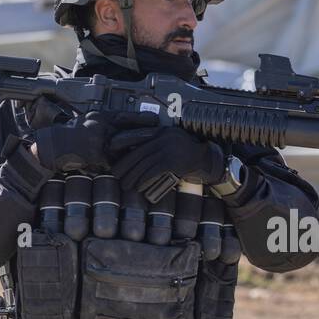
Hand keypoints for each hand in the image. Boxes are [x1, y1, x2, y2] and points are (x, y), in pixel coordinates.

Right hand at [31, 110, 158, 173]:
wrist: (55, 144)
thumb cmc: (72, 132)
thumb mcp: (89, 121)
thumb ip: (106, 123)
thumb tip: (123, 124)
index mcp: (100, 117)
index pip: (125, 116)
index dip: (141, 118)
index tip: (155, 119)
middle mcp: (101, 128)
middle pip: (128, 131)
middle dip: (144, 134)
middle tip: (159, 134)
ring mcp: (98, 143)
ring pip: (123, 148)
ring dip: (136, 151)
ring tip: (150, 153)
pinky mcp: (96, 157)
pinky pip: (112, 162)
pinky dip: (121, 165)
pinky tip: (134, 168)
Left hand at [109, 126, 225, 201]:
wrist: (206, 158)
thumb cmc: (186, 152)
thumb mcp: (170, 141)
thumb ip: (155, 143)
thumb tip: (136, 153)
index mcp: (160, 131)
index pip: (136, 136)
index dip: (122, 144)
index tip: (112, 152)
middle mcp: (162, 137)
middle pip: (137, 152)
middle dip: (124, 165)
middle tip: (115, 174)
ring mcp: (167, 149)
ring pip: (143, 164)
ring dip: (132, 176)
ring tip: (125, 185)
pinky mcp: (172, 161)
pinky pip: (153, 171)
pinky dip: (143, 180)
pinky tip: (138, 187)